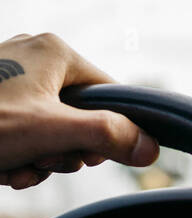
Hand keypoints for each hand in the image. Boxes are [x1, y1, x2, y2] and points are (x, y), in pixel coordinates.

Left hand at [0, 33, 157, 188]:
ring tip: (16, 166)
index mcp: (55, 51)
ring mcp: (12, 77)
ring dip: (39, 161)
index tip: (89, 156)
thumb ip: (106, 137)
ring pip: (50, 131)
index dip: (107, 133)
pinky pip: (25, 133)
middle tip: (43, 161)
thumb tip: (150, 147)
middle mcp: (35, 56)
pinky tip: (4, 165)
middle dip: (63, 152)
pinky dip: (18, 156)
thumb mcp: (53, 133)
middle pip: (79, 117)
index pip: (109, 95)